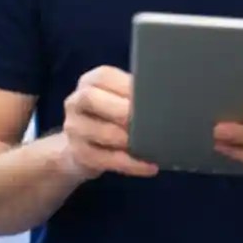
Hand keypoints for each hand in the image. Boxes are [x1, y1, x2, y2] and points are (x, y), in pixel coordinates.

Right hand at [60, 66, 158, 181]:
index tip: (153, 97)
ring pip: (102, 132)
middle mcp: (76, 102)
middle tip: (150, 121)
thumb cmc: (108, 118)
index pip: (104, 76)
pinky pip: (107, 160)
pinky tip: (150, 166)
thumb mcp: (116, 100)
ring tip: (154, 144)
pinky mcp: (79, 155)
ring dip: (130, 139)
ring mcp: (74, 129)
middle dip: (123, 110)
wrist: (79, 149)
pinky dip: (132, 163)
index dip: (129, 87)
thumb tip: (168, 98)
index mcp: (89, 81)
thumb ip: (134, 95)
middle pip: (92, 99)